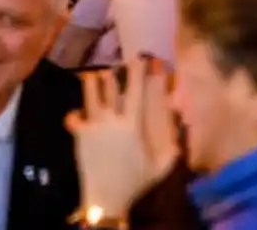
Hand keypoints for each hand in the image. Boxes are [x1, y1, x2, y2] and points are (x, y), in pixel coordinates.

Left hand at [64, 61, 179, 220]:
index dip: (137, 72)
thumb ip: (173, 147)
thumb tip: (183, 126)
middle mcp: (111, 119)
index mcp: (132, 124)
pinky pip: (74, 118)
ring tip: (92, 76)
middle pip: (109, 87)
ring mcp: (93, 126)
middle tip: (114, 66)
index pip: (135, 91)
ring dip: (91, 84)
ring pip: (90, 96)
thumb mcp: (160, 167)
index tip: (139, 58)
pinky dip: (74, 115)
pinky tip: (76, 114)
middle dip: (112, 74)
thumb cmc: (135, 182)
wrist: (106, 199)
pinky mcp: (80, 135)